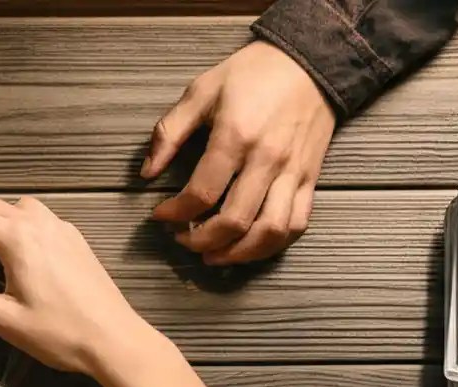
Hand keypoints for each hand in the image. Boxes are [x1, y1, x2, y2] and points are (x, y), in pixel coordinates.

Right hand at [0, 197, 152, 376]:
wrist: (114, 340)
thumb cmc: (57, 333)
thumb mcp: (0, 318)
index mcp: (16, 237)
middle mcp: (38, 222)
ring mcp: (62, 227)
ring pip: (17, 206)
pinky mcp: (77, 239)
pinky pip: (41, 219)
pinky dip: (24, 228)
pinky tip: (29, 263)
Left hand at [142, 41, 335, 264]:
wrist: (310, 61)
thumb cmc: (252, 74)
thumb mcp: (201, 91)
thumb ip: (169, 132)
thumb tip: (146, 172)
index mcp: (236, 136)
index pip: (201, 193)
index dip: (174, 213)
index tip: (160, 215)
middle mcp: (267, 160)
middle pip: (234, 221)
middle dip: (201, 241)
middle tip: (182, 239)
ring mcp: (293, 172)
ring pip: (269, 232)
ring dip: (238, 254)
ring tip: (214, 255)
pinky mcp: (310, 179)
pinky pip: (296, 224)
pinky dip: (272, 245)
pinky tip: (249, 246)